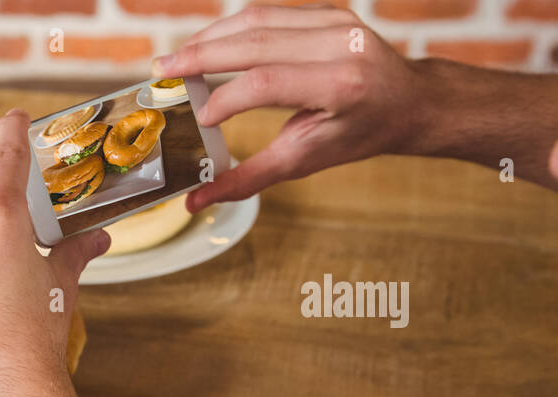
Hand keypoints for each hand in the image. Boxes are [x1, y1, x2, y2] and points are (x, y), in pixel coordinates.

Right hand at [155, 3, 425, 211]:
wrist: (409, 101)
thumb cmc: (358, 134)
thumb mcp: (306, 161)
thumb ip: (248, 178)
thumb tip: (196, 202)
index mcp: (340, 85)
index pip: (266, 82)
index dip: (225, 98)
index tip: (201, 119)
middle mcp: (340, 44)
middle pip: (254, 40)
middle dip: (201, 55)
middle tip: (162, 70)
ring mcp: (335, 21)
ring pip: (256, 19)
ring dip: (210, 37)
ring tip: (177, 58)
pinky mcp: (326, 11)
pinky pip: (269, 14)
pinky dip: (232, 28)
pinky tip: (207, 45)